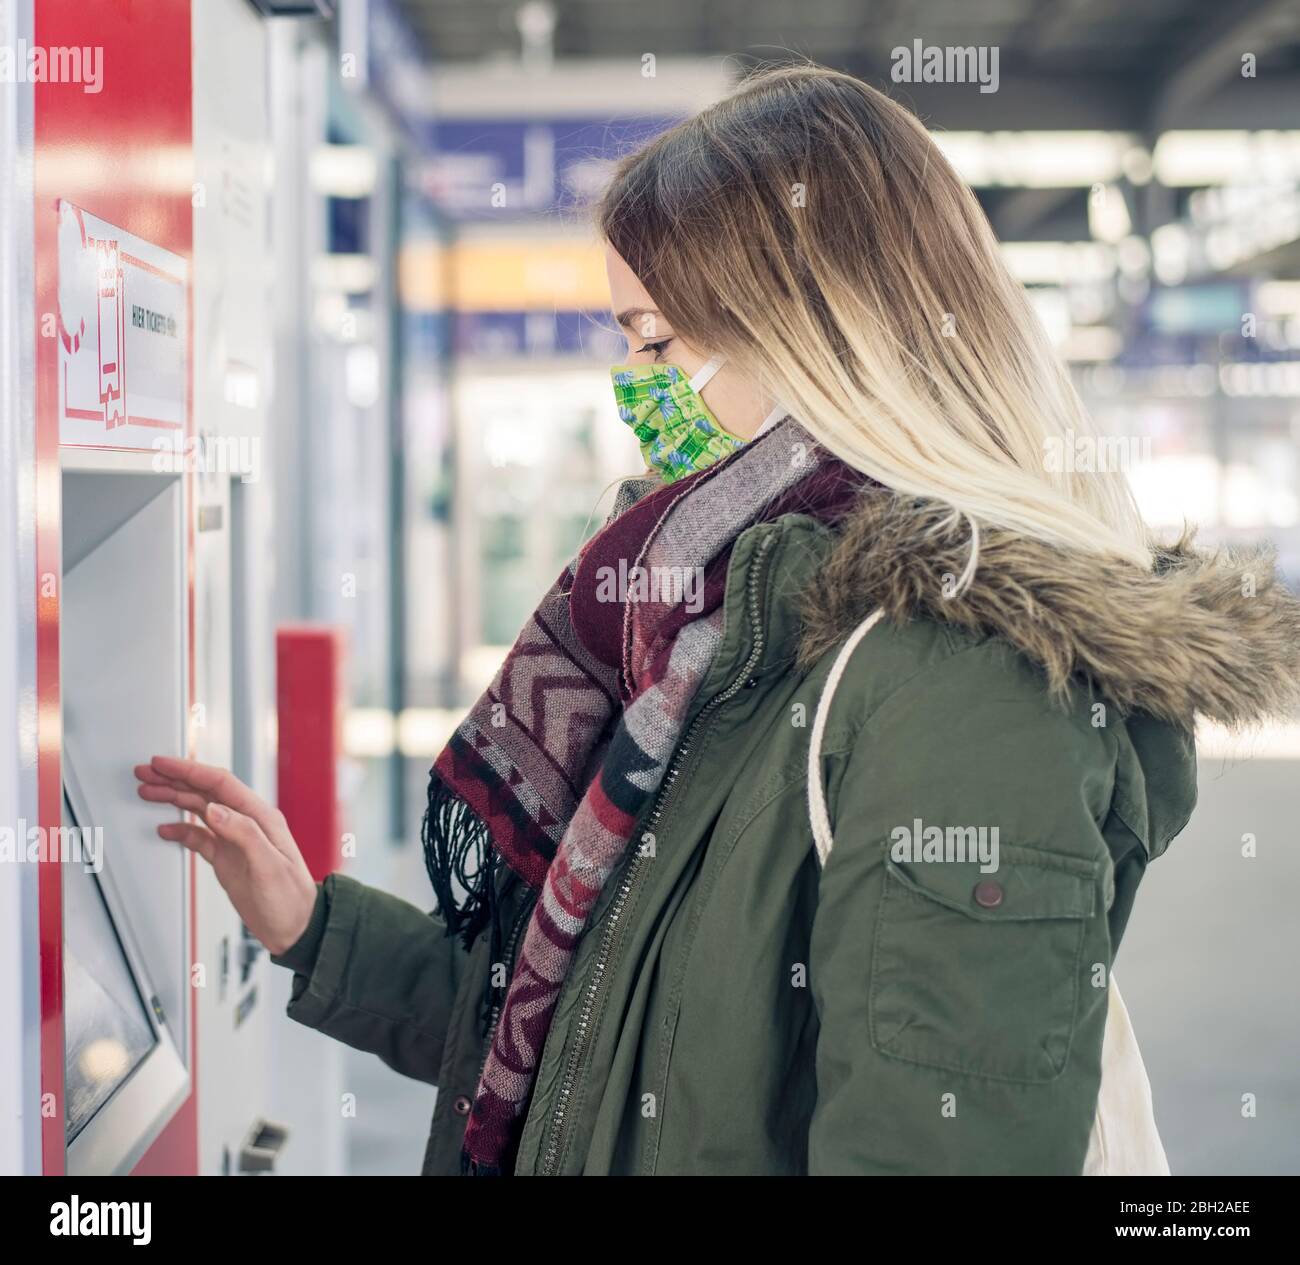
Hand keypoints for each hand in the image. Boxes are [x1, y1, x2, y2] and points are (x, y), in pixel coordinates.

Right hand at [134, 756, 317, 955]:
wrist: (295, 927)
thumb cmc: (290, 898)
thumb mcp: (269, 865)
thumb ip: (244, 834)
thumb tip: (215, 809)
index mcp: (261, 817)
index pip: (220, 784)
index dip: (190, 771)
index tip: (163, 764)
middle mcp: (247, 824)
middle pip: (206, 792)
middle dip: (175, 779)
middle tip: (145, 772)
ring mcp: (236, 840)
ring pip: (200, 810)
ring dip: (174, 799)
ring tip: (147, 791)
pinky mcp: (228, 858)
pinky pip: (200, 837)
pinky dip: (181, 831)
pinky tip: (164, 828)